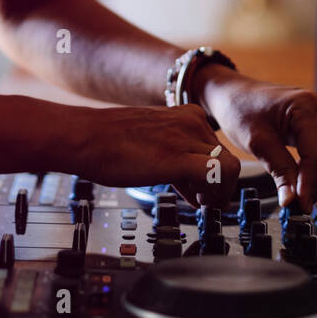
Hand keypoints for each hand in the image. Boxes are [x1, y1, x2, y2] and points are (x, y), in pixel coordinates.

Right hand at [71, 103, 240, 208]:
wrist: (85, 137)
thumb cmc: (110, 143)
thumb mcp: (154, 143)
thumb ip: (178, 158)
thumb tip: (196, 186)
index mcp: (187, 115)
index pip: (218, 149)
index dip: (212, 174)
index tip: (199, 189)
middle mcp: (193, 122)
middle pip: (227, 160)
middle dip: (217, 186)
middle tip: (199, 200)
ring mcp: (188, 138)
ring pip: (231, 168)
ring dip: (219, 192)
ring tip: (197, 202)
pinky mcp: (180, 157)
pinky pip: (218, 175)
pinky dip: (216, 193)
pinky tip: (197, 202)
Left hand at [198, 71, 316, 211]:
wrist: (234, 95)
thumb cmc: (241, 110)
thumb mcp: (257, 142)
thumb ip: (279, 171)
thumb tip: (291, 200)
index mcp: (305, 106)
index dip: (310, 183)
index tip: (301, 204)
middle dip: (316, 184)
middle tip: (298, 205)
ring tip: (301, 194)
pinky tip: (305, 180)